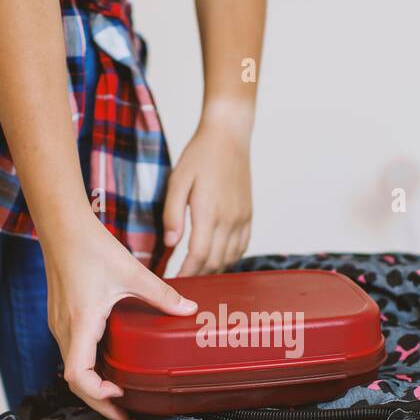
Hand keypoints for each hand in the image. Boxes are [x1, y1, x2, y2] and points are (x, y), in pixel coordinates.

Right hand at [42, 215, 195, 419]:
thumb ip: (162, 295)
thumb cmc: (90, 247)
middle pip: (75, 380)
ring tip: (118, 397)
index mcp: (81, 323)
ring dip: (93, 386)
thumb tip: (189, 309)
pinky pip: (73, 352)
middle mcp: (65, 329)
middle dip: (100, 402)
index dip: (98, 394)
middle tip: (125, 417)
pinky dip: (89, 367)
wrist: (62, 226)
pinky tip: (108, 367)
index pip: (78, 376)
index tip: (121, 395)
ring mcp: (60, 324)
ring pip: (72, 368)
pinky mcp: (61, 317)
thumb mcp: (132, 273)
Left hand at [163, 112, 253, 275]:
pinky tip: (216, 260)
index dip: (186, 273)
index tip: (174, 281)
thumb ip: (173, 214)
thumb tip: (171, 243)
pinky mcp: (248, 215)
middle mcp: (229, 219)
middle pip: (215, 262)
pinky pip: (241, 247)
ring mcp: (242, 218)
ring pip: (230, 258)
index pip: (199, 256)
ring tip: (196, 274)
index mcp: (209, 212)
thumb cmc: (199, 156)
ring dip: (213, 270)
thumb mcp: (177, 181)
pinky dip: (229, 259)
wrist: (229, 137)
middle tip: (182, 282)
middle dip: (197, 276)